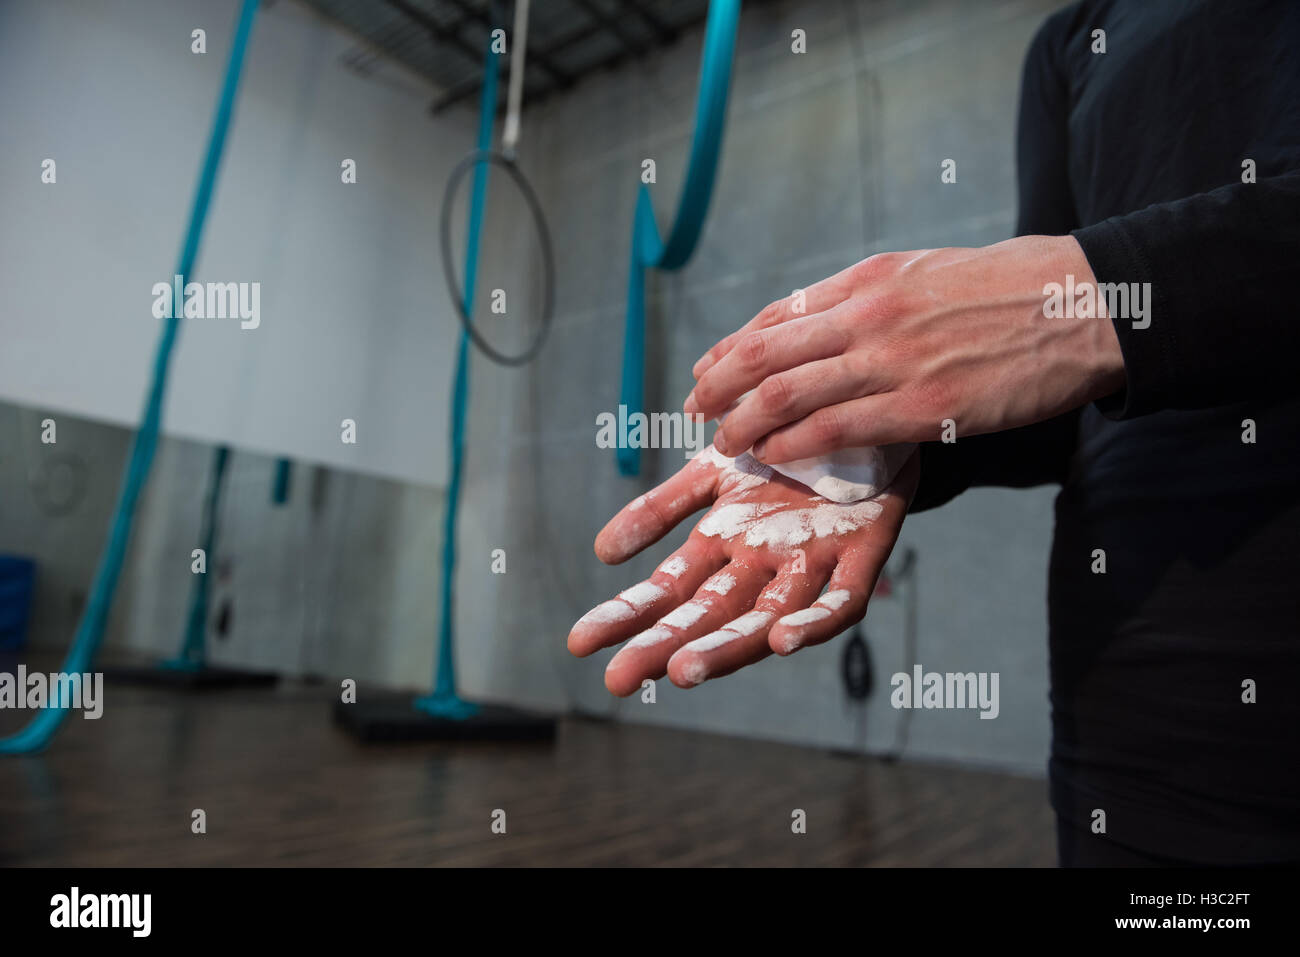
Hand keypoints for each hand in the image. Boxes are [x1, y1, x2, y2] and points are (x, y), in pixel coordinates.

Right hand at [568, 448, 915, 695]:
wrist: (861, 413)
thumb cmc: (787, 449)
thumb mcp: (715, 472)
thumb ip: (663, 509)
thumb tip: (602, 553)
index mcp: (722, 547)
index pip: (665, 593)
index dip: (624, 617)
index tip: (577, 643)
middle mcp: (761, 565)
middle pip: (706, 614)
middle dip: (662, 648)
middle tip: (618, 681)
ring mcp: (810, 562)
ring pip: (764, 617)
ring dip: (725, 648)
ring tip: (682, 672)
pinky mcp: (863, 553)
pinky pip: (839, 599)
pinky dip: (815, 622)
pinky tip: (783, 638)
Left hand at [685, 235, 1124, 462]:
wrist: (1084, 303)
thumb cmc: (1011, 290)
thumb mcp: (926, 273)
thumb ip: (870, 300)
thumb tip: (822, 322)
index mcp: (868, 281)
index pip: (776, 316)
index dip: (730, 349)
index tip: (705, 371)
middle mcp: (868, 315)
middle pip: (765, 354)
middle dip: (719, 387)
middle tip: (695, 411)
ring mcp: (893, 361)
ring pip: (789, 394)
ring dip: (745, 423)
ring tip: (725, 446)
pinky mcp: (924, 407)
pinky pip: (837, 430)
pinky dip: (794, 446)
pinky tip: (774, 460)